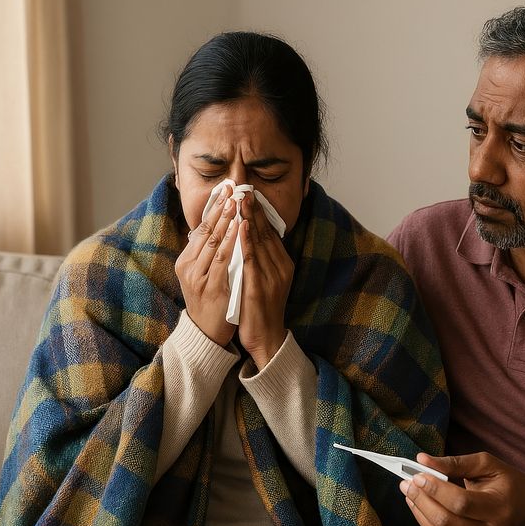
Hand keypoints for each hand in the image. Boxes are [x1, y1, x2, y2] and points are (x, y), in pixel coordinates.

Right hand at [174, 185, 237, 345]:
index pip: (200, 229)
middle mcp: (189, 267)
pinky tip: (240, 229)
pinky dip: (231, 242)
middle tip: (232, 190)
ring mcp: (199, 277)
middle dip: (220, 209)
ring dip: (226, 221)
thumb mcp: (200, 275)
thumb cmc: (207, 301)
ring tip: (236, 203)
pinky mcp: (213, 287)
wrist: (206, 332)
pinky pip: (223, 260)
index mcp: (185, 262)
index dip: (213, 209)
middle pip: (205, 232)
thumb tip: (211, 228)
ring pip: (213, 243)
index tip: (225, 191)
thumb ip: (204, 254)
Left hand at [237, 193, 293, 367]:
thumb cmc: (261, 310)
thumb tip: (251, 238)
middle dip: (255, 210)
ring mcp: (271, 278)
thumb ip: (261, 261)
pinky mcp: (259, 287)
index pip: (271, 233)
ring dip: (250, 219)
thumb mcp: (266, 281)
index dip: (260, 213)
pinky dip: (247, 241)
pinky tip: (241, 227)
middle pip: (267, 233)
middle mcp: (280, 268)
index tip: (250, 194)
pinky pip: (251, 260)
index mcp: (283, 265)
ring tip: (241, 200)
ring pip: (260, 242)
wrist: (266, 338)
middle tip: (245, 188)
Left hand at [399, 451, 524, 525]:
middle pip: (447, 522)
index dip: (436, 489)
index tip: (418, 474)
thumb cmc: (507, 483)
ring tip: (410, 494)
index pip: (461, 502)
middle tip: (407, 483)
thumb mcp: (487, 464)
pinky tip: (421, 507)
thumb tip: (423, 460)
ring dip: (420, 513)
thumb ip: (456, 462)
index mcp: (499, 506)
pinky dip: (427, 524)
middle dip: (422, 501)